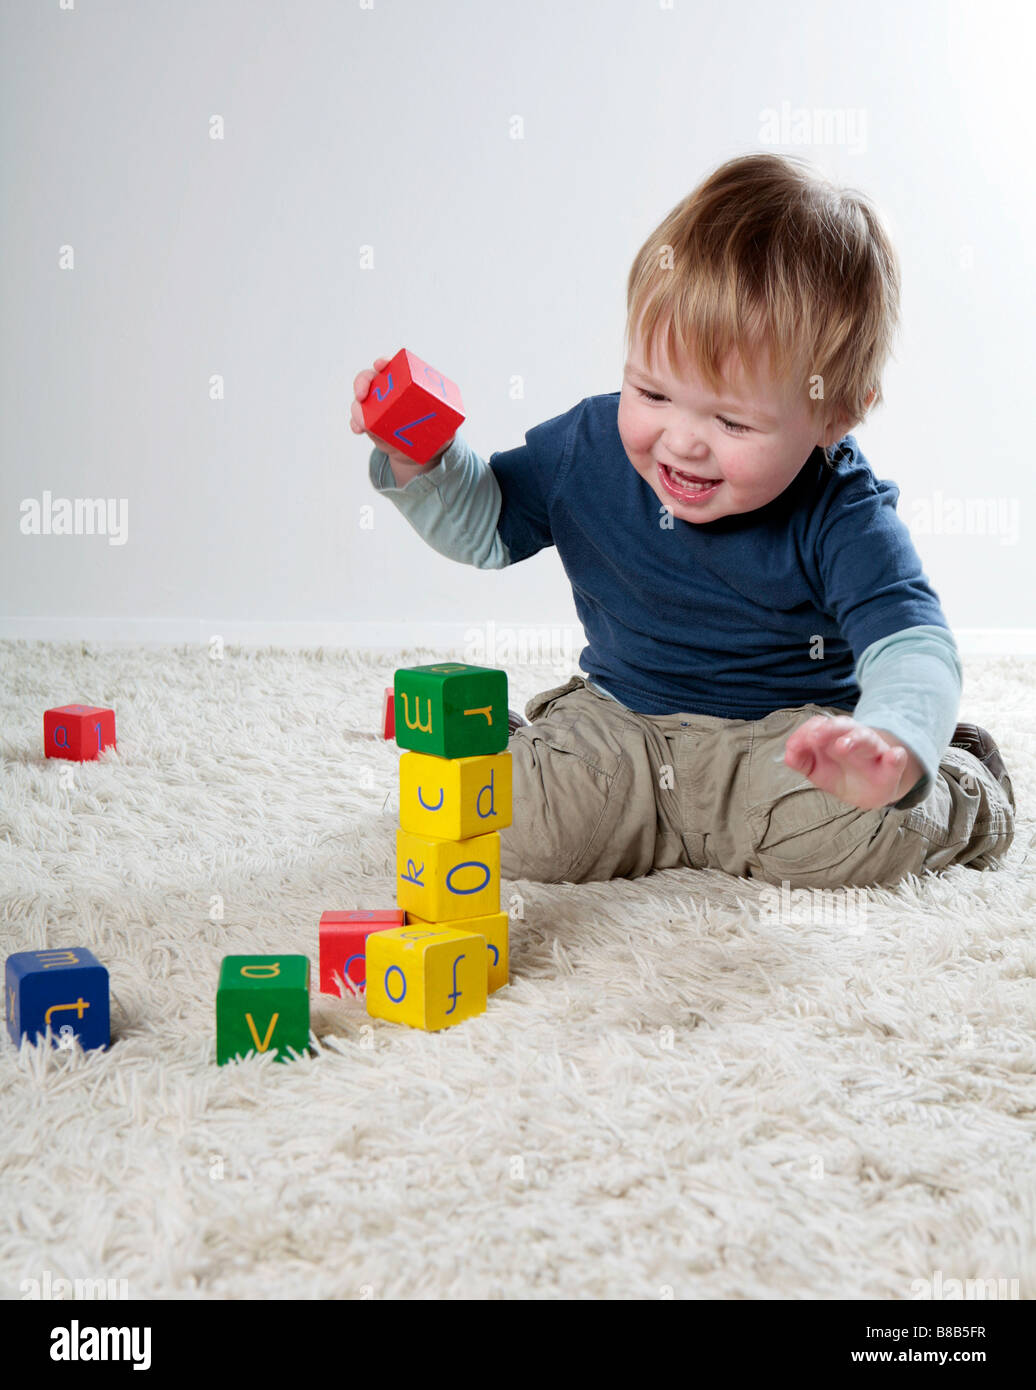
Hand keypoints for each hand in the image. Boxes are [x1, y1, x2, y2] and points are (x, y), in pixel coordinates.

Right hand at [350, 356, 452, 482]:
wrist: (422, 453)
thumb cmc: (435, 433)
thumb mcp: (445, 426)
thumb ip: (450, 421)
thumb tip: (455, 421)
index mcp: (406, 383)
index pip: (393, 366)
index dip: (384, 363)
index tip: (381, 365)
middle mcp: (388, 390)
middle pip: (370, 378)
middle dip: (362, 382)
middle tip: (362, 395)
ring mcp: (377, 406)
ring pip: (361, 400)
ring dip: (358, 408)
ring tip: (362, 422)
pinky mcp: (371, 423)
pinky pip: (358, 420)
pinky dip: (355, 423)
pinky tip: (358, 430)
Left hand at [783, 716, 922, 810]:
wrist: (869, 790)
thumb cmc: (840, 773)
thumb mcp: (817, 769)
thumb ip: (801, 759)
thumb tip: (788, 753)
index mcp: (834, 737)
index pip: (821, 726)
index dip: (808, 731)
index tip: (796, 744)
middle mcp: (854, 739)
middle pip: (844, 726)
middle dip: (829, 729)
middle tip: (815, 737)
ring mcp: (874, 752)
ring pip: (867, 739)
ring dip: (855, 739)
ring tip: (844, 745)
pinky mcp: (891, 769)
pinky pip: (896, 758)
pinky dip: (896, 757)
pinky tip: (895, 756)